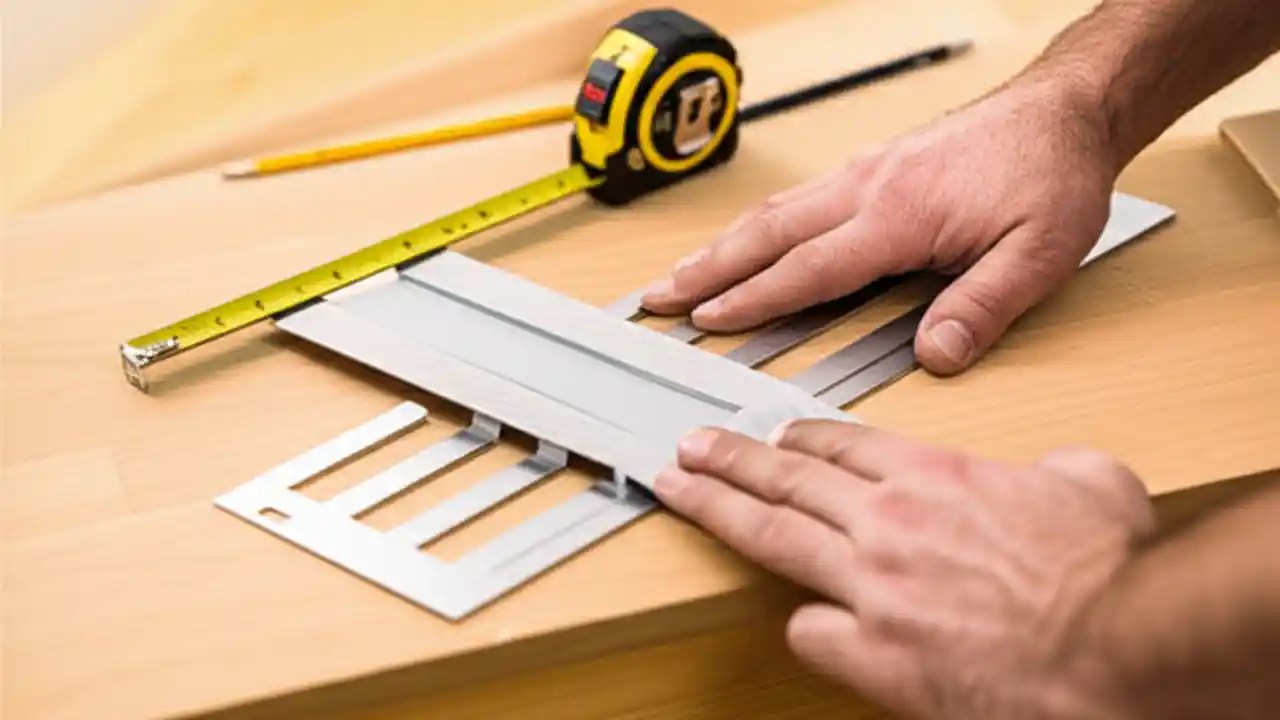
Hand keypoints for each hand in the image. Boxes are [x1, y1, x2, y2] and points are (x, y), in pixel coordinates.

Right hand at [641, 78, 1117, 374]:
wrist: (1065, 110)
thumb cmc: (1052, 174)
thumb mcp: (1040, 254)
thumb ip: (982, 307)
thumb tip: (935, 356)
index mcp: (901, 213)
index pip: (809, 266)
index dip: (753, 298)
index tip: (706, 318)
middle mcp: (870, 186)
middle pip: (768, 231)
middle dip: (707, 267)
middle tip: (659, 296)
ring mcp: (866, 171)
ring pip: (776, 209)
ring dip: (722, 244)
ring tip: (682, 272)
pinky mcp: (874, 166)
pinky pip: (798, 196)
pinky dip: (757, 223)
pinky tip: (747, 238)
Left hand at [653, 421, 1155, 718]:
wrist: (1112, 648)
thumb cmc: (1107, 576)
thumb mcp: (1091, 481)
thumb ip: (1054, 465)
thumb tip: (1053, 470)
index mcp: (936, 475)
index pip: (844, 442)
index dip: (801, 437)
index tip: (777, 435)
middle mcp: (889, 521)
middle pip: (787, 476)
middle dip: (729, 457)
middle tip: (691, 446)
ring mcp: (870, 585)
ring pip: (771, 533)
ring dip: (716, 508)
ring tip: (680, 491)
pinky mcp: (872, 652)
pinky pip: (809, 630)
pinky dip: (805, 624)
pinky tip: (804, 622)